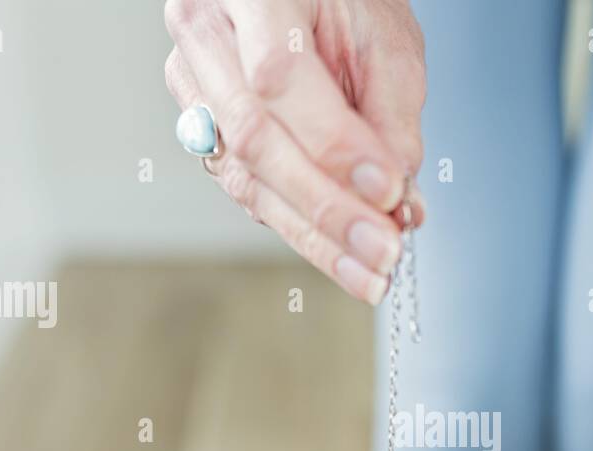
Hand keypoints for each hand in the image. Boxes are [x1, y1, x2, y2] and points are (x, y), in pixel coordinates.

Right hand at [163, 0, 426, 303]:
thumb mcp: (384, 36)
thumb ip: (393, 114)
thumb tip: (398, 200)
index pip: (280, 79)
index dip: (335, 146)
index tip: (387, 191)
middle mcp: (205, 36)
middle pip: (255, 140)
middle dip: (326, 210)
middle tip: (381, 252)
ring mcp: (194, 85)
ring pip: (246, 178)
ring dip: (315, 236)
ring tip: (369, 272)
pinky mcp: (205, 130)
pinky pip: (250, 189)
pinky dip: (300, 226)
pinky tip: (343, 252)